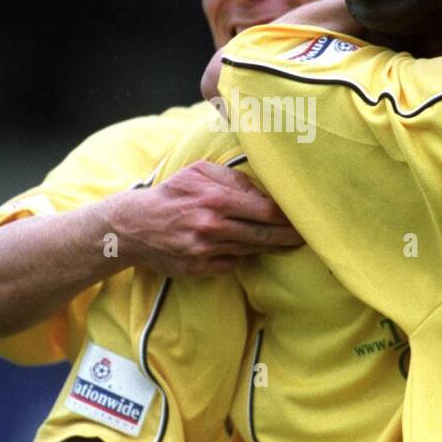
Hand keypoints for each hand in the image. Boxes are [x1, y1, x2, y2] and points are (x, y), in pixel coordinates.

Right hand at [107, 161, 302, 276]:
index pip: (264, 211)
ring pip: (249, 249)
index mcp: (215, 200)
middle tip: (307, 237)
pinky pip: (232, 263)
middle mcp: (212, 227)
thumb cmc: (172, 194)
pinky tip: (245, 247)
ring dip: (268, 246)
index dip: (288, 217)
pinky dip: (240, 255)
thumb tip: (262, 194)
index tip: (304, 218)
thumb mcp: (198, 173)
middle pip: (263, 235)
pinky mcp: (199, 268)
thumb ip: (233, 180)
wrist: (134, 226)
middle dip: (288, 237)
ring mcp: (205, 251)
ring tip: (285, 241)